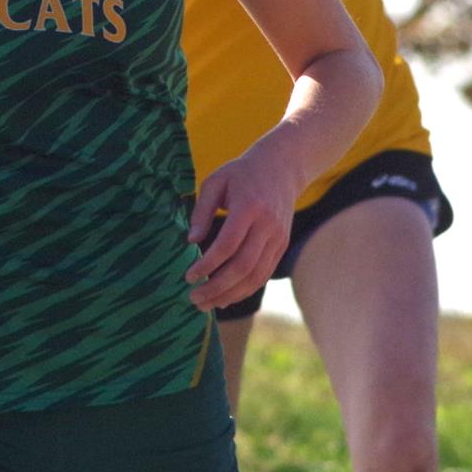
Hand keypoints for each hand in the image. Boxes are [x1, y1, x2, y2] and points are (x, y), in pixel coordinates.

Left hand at [183, 144, 299, 313]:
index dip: (208, 265)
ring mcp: (278, 237)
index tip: (189, 276)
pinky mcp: (282, 245)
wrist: (283, 167)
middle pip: (243, 266)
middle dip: (217, 287)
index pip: (228, 244)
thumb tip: (190, 242)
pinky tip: (225, 298)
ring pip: (255, 276)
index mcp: (250, 206)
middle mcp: (268, 225)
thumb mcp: (215, 181)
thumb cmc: (242, 173)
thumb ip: (201, 211)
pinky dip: (244, 290)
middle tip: (193, 298)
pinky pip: (263, 274)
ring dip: (230, 295)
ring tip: (206, 304)